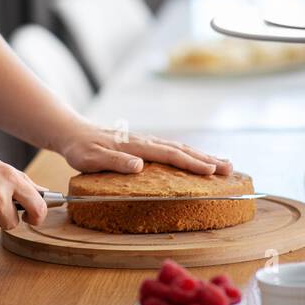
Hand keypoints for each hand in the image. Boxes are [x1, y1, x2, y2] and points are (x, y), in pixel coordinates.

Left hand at [54, 123, 232, 176]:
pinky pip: (173, 149)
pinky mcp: (146, 145)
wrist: (75, 133)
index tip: (210, 171)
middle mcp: (146, 142)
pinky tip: (200, 159)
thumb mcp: (92, 159)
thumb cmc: (82, 149)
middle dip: (207, 159)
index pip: (169, 155)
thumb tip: (139, 166)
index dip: (191, 163)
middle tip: (230, 168)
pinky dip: (190, 154)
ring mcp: (147, 142)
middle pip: (182, 150)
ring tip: (225, 164)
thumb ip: (115, 162)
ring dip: (203, 156)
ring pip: (180, 148)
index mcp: (136, 146)